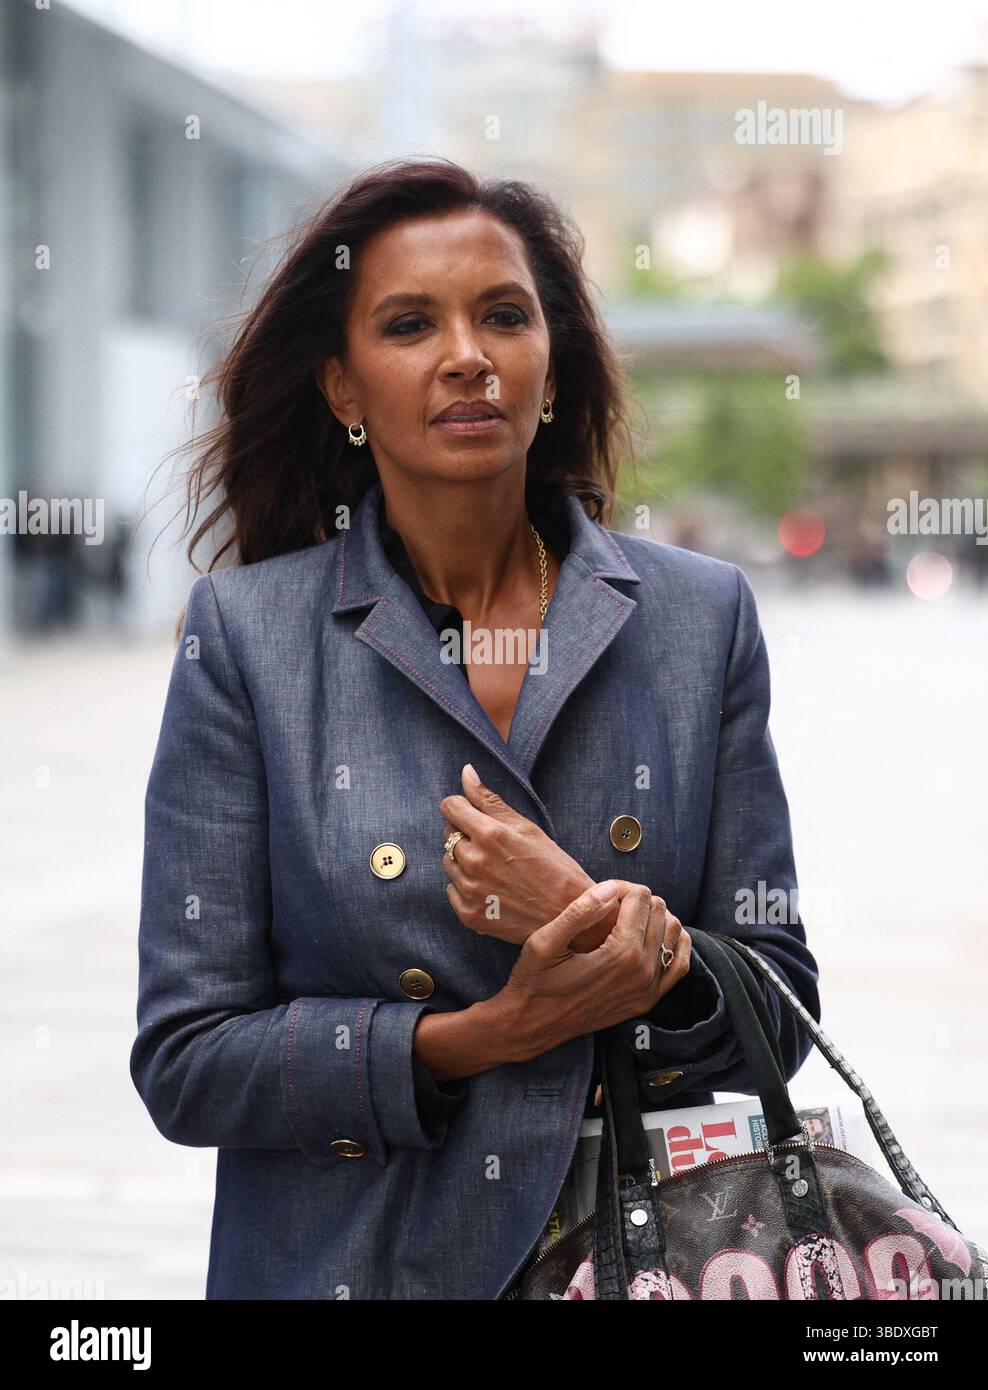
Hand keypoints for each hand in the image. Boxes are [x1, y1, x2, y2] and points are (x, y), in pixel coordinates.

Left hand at [440, 764, 610, 949]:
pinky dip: (466, 887)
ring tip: (495, 869)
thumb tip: (466, 772)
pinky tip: (492, 889)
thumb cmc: (554, 868)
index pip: (450, 807)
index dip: (461, 808)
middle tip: (495, 847)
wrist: (569, 916)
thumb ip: (490, 800)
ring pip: (449, 862)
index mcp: (489, 835)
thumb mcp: (527, 828)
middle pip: (448, 834)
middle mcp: (474, 861)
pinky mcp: (468, 914)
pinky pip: (451, 890)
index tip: (474, 815)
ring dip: (464, 861)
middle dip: (465, 834)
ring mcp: (469, 890)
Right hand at [488, 880, 691, 1061]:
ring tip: (629, 915)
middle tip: (613, 901)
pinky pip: (679, 965)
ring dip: (656, 917)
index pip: (640, 898)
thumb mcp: (545, 942)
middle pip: (659, 912)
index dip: (622, 886)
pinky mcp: (647, 1000)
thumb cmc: (534, 981)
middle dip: (638, 899)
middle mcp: (642, 971)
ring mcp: (648, 989)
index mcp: (620, 953)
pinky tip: (659, 934)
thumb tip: (611, 888)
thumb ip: (579, 911)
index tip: (603, 890)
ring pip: (673, 934)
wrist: (534, 1025)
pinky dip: (676, 944)